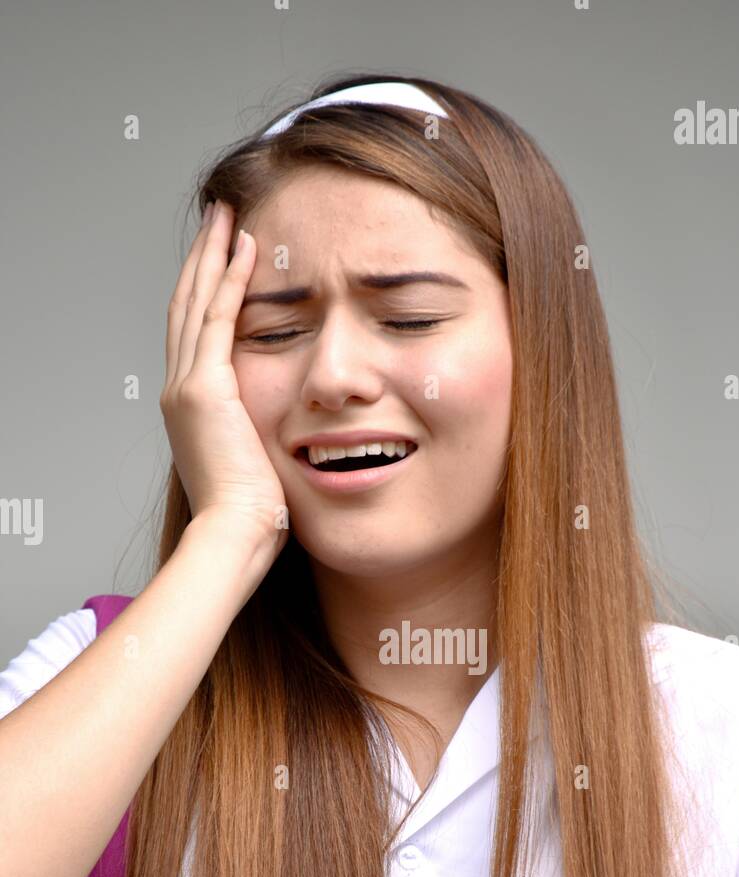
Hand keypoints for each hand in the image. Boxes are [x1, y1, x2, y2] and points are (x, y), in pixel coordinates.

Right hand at [160, 200, 289, 557]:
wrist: (235, 536)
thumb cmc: (254, 517)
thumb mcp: (258, 463)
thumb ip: (266, 434)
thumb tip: (293, 432)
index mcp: (192, 407)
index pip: (196, 333)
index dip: (207, 290)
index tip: (223, 256)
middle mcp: (181, 389)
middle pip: (187, 305)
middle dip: (204, 258)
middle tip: (219, 216)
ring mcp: (189, 387)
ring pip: (197, 302)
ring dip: (214, 255)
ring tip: (229, 215)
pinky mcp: (206, 390)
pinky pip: (218, 320)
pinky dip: (230, 281)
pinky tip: (246, 248)